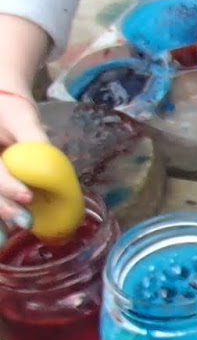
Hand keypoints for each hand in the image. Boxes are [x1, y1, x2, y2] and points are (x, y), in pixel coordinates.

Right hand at [0, 13, 51, 222]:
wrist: (0, 107)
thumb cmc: (9, 109)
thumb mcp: (21, 118)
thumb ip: (33, 139)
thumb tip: (50, 161)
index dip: (7, 185)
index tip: (27, 195)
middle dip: (1, 206)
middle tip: (25, 220)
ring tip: (15, 231)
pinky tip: (7, 232)